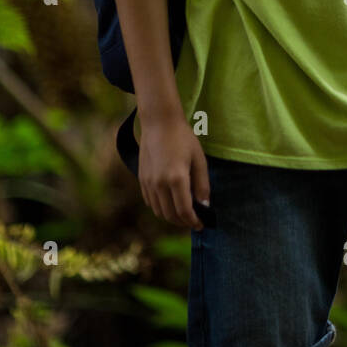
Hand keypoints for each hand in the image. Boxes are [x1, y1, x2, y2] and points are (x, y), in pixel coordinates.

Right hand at [138, 112, 211, 229]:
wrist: (159, 123)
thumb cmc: (183, 138)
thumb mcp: (199, 159)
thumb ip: (202, 185)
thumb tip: (204, 206)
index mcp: (176, 178)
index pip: (184, 211)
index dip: (193, 221)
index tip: (201, 224)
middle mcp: (160, 184)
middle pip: (170, 215)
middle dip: (183, 222)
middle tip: (193, 221)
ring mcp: (148, 182)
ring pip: (159, 211)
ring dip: (171, 217)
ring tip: (183, 213)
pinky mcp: (142, 179)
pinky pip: (150, 202)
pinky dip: (161, 208)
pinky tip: (170, 202)